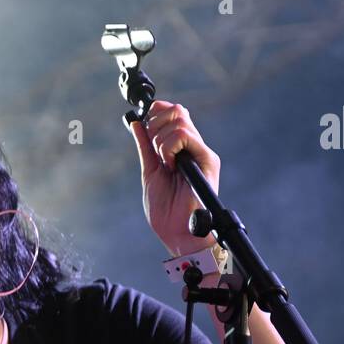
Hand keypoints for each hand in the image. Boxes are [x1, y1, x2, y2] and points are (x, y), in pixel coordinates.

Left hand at [127, 100, 221, 257]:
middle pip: (178, 111)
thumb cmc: (165, 210)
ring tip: (164, 163)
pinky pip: (185, 137)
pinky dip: (169, 147)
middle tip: (153, 150)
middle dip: (156, 124)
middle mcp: (194, 147)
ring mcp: (201, 153)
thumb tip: (136, 123)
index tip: (143, 124)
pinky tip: (169, 165)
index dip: (157, 111)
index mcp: (182, 149)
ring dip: (161, 140)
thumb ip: (145, 147)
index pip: (174, 113)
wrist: (176, 232)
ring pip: (180, 121)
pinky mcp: (207, 161)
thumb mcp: (149, 171)